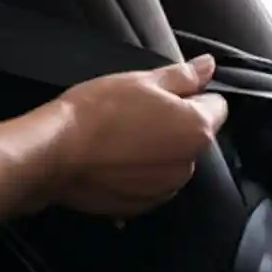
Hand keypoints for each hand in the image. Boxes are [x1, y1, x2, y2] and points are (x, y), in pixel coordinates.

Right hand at [49, 54, 227, 216]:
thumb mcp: (143, 80)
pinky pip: (149, 184)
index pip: (216, 106)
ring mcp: (166, 189)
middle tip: (135, 113)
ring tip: (120, 138)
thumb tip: (209, 65)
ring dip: (156, 151)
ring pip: (170, 161)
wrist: (55, 154)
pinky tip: (112, 160)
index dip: (193, 96)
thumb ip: (184, 75)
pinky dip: (137, 173)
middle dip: (173, 125)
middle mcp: (188, 165)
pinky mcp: (142, 206)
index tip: (164, 94)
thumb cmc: (98, 111)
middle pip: (193, 137)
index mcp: (197, 130)